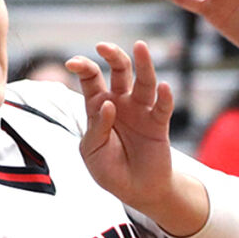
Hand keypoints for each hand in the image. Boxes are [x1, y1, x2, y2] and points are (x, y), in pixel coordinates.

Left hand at [68, 41, 178, 211]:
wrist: (135, 190)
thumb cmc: (109, 170)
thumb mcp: (93, 151)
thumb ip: (97, 128)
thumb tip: (109, 104)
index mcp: (98, 106)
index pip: (91, 79)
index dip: (83, 67)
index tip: (73, 62)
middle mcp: (121, 102)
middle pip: (119, 71)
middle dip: (113, 56)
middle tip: (104, 47)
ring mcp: (141, 111)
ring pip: (143, 82)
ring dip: (143, 64)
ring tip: (140, 48)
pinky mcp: (158, 124)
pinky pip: (162, 107)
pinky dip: (165, 97)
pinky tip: (164, 87)